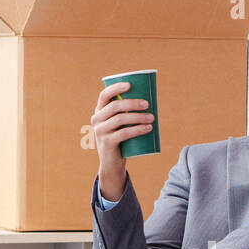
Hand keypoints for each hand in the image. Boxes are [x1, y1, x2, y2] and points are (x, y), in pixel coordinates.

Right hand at [90, 79, 153, 194]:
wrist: (112, 163)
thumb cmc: (120, 140)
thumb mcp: (119, 125)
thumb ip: (126, 114)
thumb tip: (149, 101)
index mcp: (99, 112)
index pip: (104, 95)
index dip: (116, 88)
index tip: (130, 85)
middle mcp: (97, 120)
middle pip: (115, 106)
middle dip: (132, 103)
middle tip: (147, 104)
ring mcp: (100, 132)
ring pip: (120, 119)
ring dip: (138, 117)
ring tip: (152, 117)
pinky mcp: (107, 143)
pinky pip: (124, 133)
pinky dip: (138, 130)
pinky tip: (148, 128)